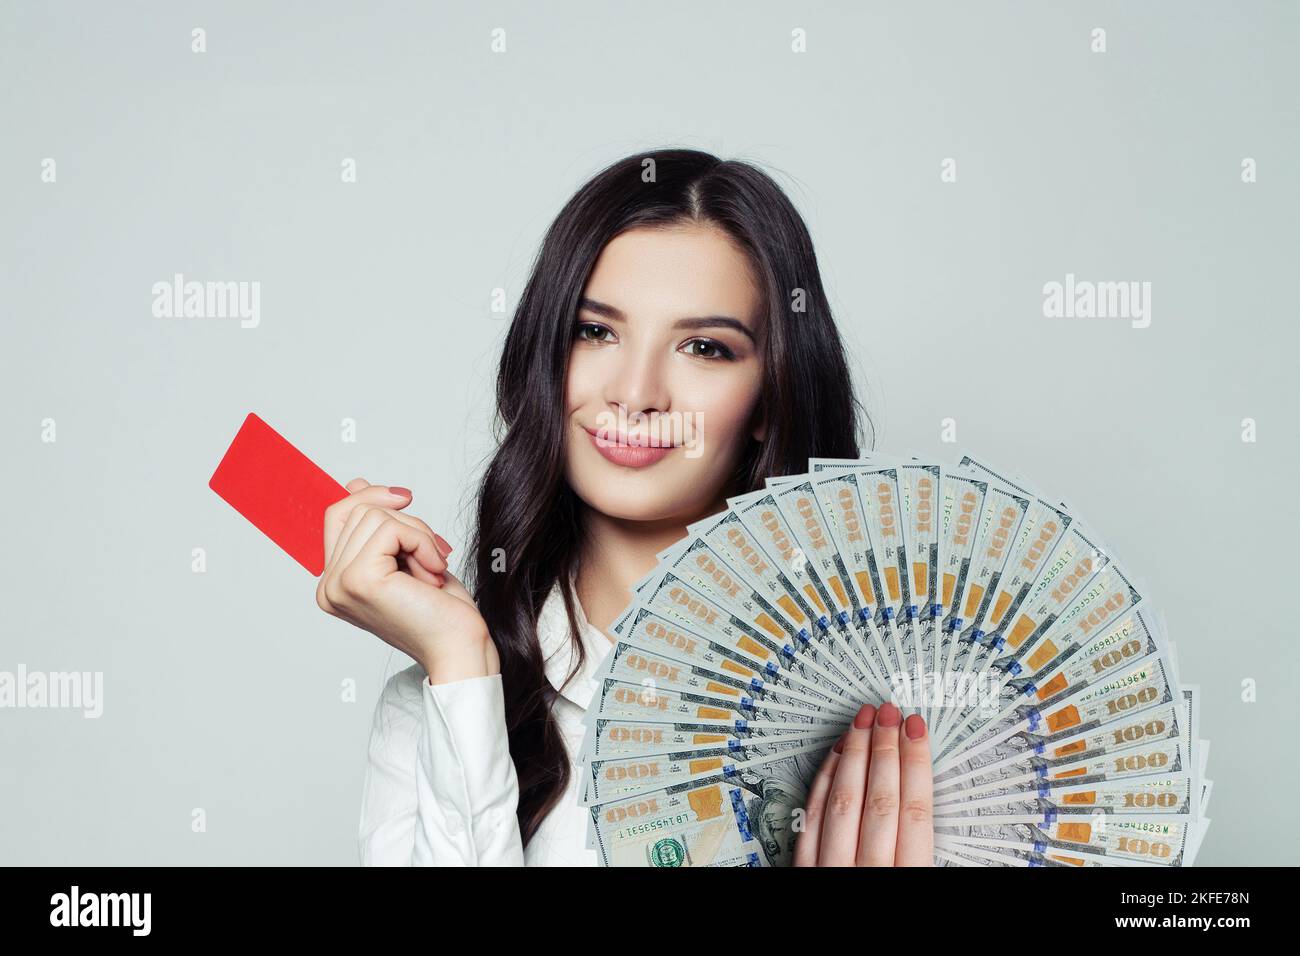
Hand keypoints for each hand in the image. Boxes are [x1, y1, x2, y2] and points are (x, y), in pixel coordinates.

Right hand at [315, 478, 498, 683]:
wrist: (460, 648)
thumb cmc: (441, 610)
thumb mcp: (406, 556)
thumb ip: (376, 525)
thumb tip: (354, 482)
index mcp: (334, 584)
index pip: (337, 516)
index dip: (371, 497)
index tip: (405, 497)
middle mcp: (328, 588)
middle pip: (357, 511)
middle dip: (406, 523)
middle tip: (432, 556)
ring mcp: (339, 585)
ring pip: (375, 516)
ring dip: (417, 535)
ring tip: (432, 570)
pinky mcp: (359, 580)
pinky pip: (391, 529)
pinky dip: (422, 542)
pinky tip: (433, 574)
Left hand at [793, 702, 933, 865]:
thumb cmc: (887, 918)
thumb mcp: (919, 878)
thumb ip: (917, 846)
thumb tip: (917, 782)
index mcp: (908, 876)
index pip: (915, 810)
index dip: (916, 762)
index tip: (915, 728)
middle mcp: (869, 871)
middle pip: (881, 799)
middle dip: (886, 748)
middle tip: (888, 712)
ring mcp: (833, 868)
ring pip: (845, 801)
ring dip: (855, 754)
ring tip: (864, 720)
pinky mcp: (805, 868)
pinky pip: (813, 816)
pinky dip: (826, 781)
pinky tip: (837, 754)